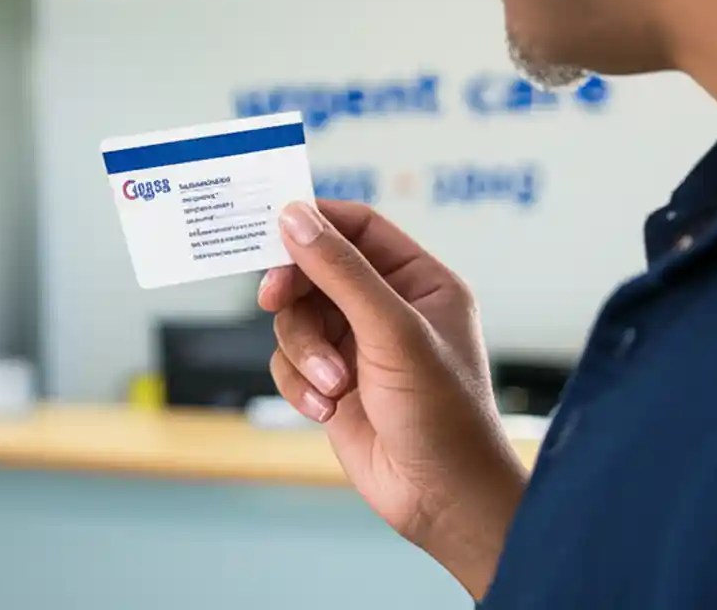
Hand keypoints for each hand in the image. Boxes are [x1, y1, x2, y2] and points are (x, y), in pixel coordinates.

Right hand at [258, 200, 526, 599]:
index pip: (359, 229)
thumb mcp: (392, 331)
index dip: (315, 222)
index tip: (272, 224)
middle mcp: (387, 309)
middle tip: (272, 298)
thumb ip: (341, 271)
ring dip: (303, 352)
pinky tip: (325, 409)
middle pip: (315, 271)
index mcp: (419, 282)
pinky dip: (299, 384)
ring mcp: (358, 347)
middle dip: (295, 292)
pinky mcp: (333, 384)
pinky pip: (290, 363)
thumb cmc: (444, 414)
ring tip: (331, 386)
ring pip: (296, 319)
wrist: (442, 500)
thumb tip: (296, 217)